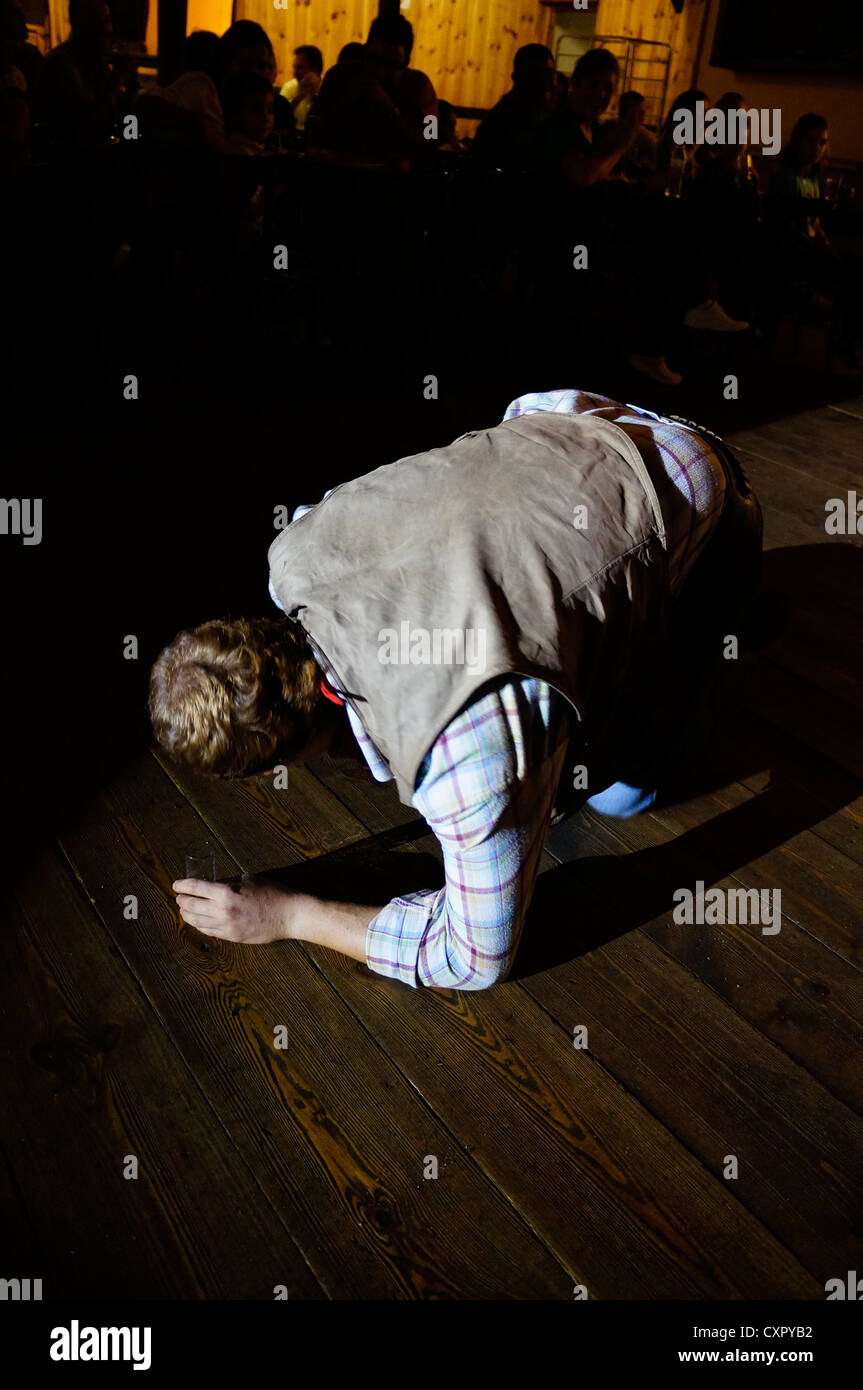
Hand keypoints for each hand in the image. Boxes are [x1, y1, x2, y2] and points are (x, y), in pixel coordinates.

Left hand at [173, 875, 298, 944]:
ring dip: (187, 914)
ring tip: (184, 910)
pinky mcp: (232, 937)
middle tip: (179, 897)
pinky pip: (209, 931)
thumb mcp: (247, 879)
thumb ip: (227, 882)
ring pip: (197, 921)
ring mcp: (226, 926)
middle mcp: (222, 910)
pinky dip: (199, 925)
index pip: (195, 888)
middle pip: (191, 906)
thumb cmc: (271, 893)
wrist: (289, 915)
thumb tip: (210, 885)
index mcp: (225, 892)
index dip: (182, 885)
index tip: (176, 884)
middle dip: (182, 900)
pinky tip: (197, 921)